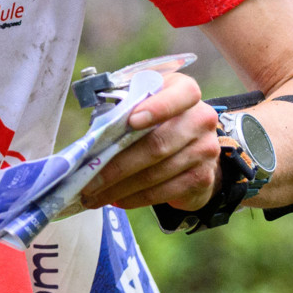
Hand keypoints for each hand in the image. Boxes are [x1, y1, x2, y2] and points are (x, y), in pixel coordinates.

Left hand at [80, 72, 220, 211]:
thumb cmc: (157, 120)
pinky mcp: (202, 178)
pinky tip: (116, 200)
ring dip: (119, 188)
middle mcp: (201, 119)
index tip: (131, 120)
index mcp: (184, 91)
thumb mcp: (143, 102)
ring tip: (93, 196)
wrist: (193, 147)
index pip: (181, 95)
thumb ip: (124, 108)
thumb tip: (91, 137)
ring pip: (155, 174)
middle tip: (87, 181)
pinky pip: (163, 192)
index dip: (158, 107)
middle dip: (116, 166)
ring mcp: (205, 151)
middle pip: (156, 145)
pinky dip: (135, 198)